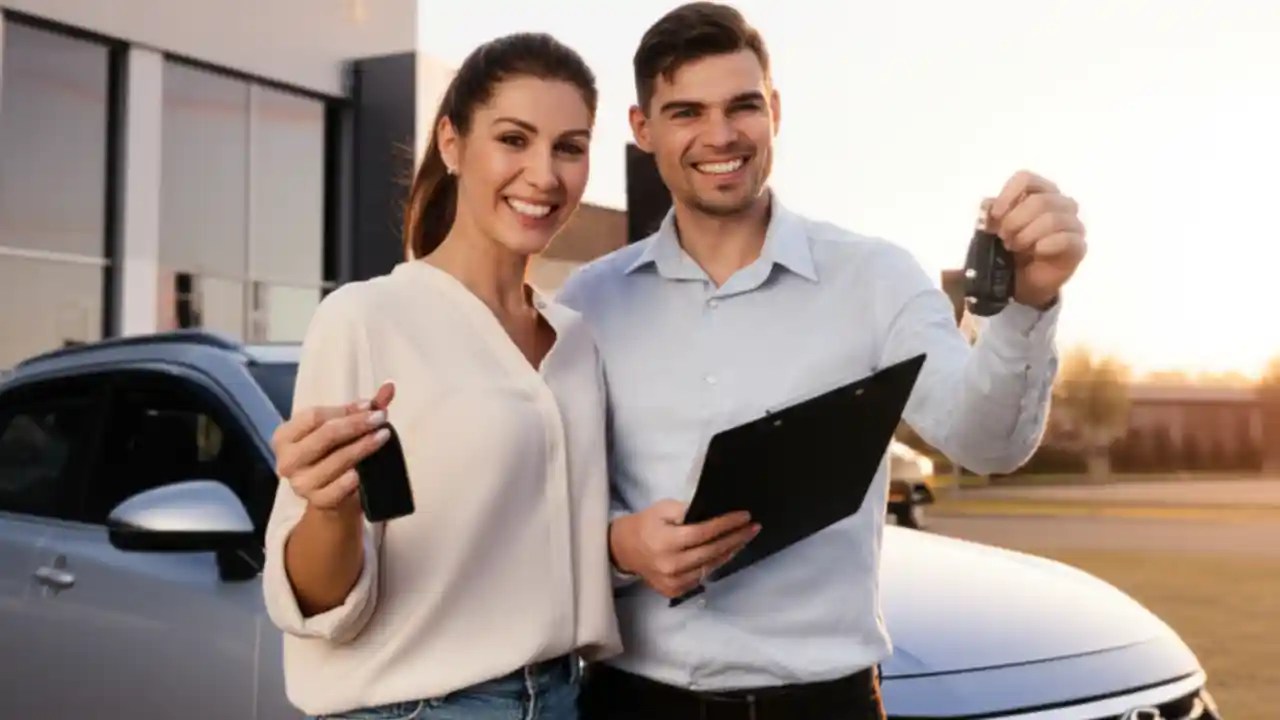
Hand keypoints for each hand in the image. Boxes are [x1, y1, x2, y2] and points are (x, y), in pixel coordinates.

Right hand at [272, 381, 395, 511]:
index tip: (370, 406)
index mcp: (285, 436)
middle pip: (325, 436)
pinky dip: (350, 480)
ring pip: (335, 461)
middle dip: (356, 425)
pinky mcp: (316, 502)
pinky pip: (336, 490)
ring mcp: (300, 483)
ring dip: (362, 447)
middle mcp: (287, 460)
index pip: (314, 416)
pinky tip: (362, 472)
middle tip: (381, 419)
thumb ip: (362, 409)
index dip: (344, 410)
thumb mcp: (343, 429)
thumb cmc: (334, 454)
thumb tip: (390, 387)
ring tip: (383, 437)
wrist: (333, 498)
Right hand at [609, 500, 760, 598]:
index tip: (745, 516)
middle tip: (754, 528)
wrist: (624, 550)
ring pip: (710, 566)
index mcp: (666, 541)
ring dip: (730, 552)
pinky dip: (715, 564)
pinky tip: (726, 553)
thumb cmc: (646, 524)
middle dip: (736, 538)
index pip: (703, 533)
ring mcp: (673, 581)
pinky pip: (702, 577)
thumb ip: (688, 510)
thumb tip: (715, 513)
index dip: (726, 525)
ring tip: (745, 539)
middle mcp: (671, 565)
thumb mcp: (663, 508)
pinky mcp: (675, 591)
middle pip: (711, 551)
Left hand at [985, 170, 1087, 309]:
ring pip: (1053, 219)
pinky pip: (1067, 239)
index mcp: (1039, 191)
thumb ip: (990, 213)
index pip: (1026, 179)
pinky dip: (1046, 245)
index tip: (995, 215)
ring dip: (1027, 235)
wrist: (1021, 278)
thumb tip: (987, 206)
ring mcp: (1072, 224)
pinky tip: (1036, 251)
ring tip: (1015, 247)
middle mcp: (1060, 202)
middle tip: (1003, 237)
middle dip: (1015, 221)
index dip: (1007, 195)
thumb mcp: (994, 228)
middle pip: (1040, 200)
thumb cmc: (1011, 246)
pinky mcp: (1078, 246)